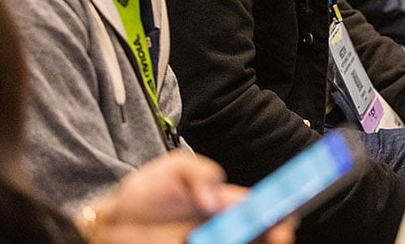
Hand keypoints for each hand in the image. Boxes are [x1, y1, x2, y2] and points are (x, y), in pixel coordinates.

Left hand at [85, 152, 294, 243]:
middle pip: (262, 233)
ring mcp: (213, 243)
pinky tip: (231, 240)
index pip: (264, 205)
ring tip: (260, 235)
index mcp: (229, 202)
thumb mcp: (176, 168)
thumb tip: (214, 200)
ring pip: (246, 242)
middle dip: (276, 233)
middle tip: (278, 234)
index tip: (290, 211)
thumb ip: (200, 173)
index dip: (283, 206)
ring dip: (254, 240)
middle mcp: (226, 229)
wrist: (114, 221)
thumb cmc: (149, 191)